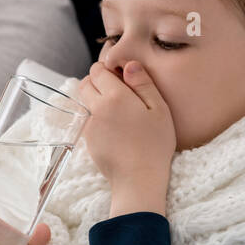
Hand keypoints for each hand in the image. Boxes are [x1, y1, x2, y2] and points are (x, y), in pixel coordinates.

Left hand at [76, 59, 175, 200]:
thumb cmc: (155, 144)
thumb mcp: (159, 110)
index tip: (120, 76)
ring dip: (95, 99)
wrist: (138, 179)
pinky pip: (88, 120)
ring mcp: (90, 125)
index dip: (107, 69)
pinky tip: (115, 128)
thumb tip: (129, 65)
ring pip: (85, 102)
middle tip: (117, 91)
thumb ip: (143, 84)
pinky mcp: (88, 139)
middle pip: (85, 84)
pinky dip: (97, 118)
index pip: (97, 71)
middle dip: (96, 82)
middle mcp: (97, 108)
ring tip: (118, 110)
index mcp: (115, 96)